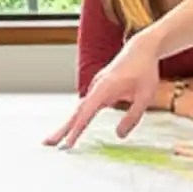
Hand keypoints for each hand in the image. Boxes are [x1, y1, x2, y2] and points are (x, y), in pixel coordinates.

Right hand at [44, 31, 161, 148]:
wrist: (141, 48)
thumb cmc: (145, 71)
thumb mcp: (145, 97)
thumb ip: (132, 117)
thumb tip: (119, 136)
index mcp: (105, 88)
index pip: (87, 112)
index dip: (77, 129)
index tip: (68, 143)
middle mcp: (96, 87)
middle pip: (77, 112)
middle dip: (62, 128)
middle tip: (47, 143)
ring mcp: (96, 86)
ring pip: (80, 109)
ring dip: (68, 124)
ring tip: (57, 140)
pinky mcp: (99, 87)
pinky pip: (86, 105)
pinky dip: (78, 117)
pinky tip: (74, 127)